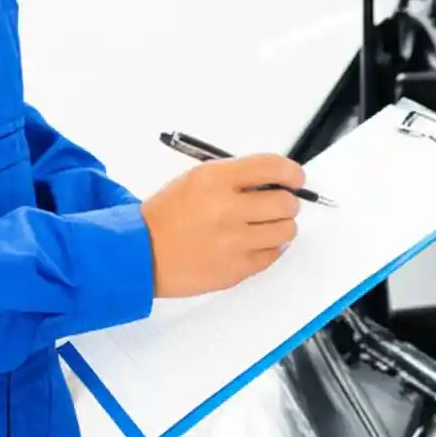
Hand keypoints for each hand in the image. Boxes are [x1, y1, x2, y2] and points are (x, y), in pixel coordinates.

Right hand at [140, 154, 304, 297]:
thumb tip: (278, 180)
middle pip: (286, 202)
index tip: (295, 178)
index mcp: (214, 179)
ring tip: (263, 226)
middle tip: (277, 205)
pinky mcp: (236, 269)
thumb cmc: (167, 216)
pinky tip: (251, 243)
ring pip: (286, 231)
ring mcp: (233, 242)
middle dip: (286, 202)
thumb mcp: (196, 180)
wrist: (140, 252)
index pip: (272, 167)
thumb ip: (236, 177)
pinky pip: (273, 255)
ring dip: (280, 226)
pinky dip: (268, 248)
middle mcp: (226, 209)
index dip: (291, 172)